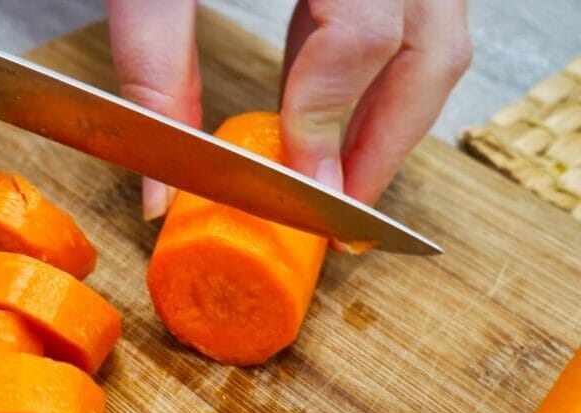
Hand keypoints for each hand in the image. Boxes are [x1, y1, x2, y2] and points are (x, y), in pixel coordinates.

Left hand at [107, 0, 471, 213]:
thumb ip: (154, 71)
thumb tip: (158, 193)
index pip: (365, 30)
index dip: (332, 121)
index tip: (306, 190)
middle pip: (431, 46)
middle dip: (386, 144)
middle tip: (343, 212)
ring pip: (437, 39)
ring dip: (392, 121)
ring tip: (345, 179)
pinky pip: (413, 22)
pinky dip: (379, 82)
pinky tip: (335, 119)